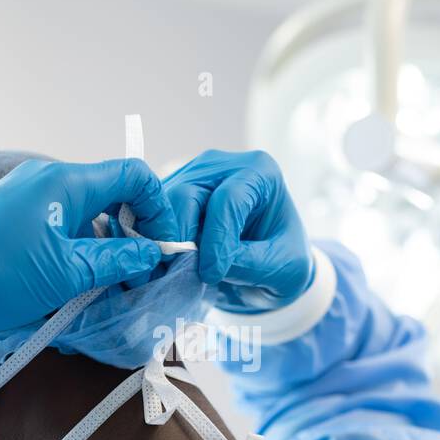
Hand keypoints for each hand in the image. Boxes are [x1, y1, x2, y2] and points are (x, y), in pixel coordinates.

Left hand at [0, 158, 176, 335]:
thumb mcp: (66, 274)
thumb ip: (116, 260)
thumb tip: (152, 253)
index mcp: (66, 182)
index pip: (133, 176)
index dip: (157, 209)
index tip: (161, 246)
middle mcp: (50, 180)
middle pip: (112, 197)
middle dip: (133, 236)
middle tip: (138, 277)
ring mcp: (30, 197)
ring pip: (88, 217)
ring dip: (106, 249)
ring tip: (110, 289)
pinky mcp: (16, 218)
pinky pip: (63, 227)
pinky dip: (80, 251)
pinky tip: (80, 285)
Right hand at [162, 150, 313, 312]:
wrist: (271, 267)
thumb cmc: (285, 260)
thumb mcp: (282, 268)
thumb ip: (248, 264)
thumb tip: (204, 264)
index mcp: (260, 173)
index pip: (228, 199)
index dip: (217, 239)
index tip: (212, 273)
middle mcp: (222, 166)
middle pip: (187, 194)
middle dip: (180, 237)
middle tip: (182, 272)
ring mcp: (193, 177)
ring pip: (163, 205)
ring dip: (164, 241)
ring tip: (172, 273)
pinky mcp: (173, 196)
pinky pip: (154, 216)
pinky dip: (156, 242)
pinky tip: (163, 266)